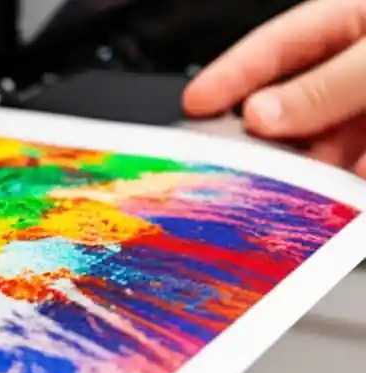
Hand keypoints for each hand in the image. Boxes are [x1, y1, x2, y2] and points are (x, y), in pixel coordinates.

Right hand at [182, 0, 365, 175]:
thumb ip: (324, 86)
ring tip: (293, 180)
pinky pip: (354, 163)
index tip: (195, 103)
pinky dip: (349, 175)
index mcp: (348, 19)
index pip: (275, 46)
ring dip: (309, 162)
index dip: (230, 74)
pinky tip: (347, 180)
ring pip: (322, 139)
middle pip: (289, 103)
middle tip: (235, 158)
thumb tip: (261, 115)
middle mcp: (354, 64)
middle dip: (262, 133)